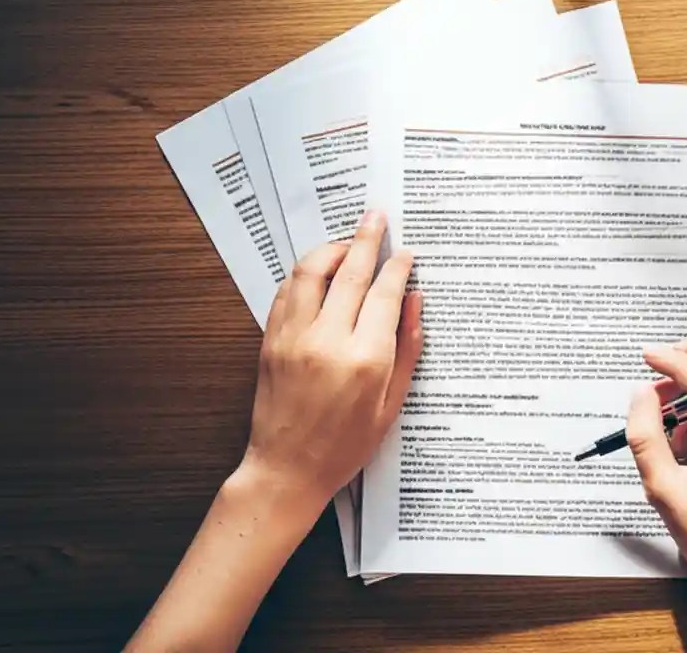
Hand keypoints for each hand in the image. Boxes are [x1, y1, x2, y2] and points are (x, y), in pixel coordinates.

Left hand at [242, 211, 422, 504]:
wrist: (287, 469)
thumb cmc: (345, 446)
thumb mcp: (391, 405)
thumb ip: (406, 349)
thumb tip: (414, 302)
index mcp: (366, 360)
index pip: (385, 294)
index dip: (399, 267)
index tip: (407, 252)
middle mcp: (328, 341)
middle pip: (352, 273)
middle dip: (368, 239)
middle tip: (378, 217)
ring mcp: (295, 338)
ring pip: (312, 272)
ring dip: (333, 249)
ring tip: (348, 243)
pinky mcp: (271, 341)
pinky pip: (288, 291)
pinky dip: (305, 273)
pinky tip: (320, 272)